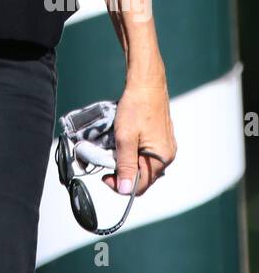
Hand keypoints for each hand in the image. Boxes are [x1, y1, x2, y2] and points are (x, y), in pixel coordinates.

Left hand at [103, 76, 176, 197]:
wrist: (146, 82)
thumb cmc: (137, 106)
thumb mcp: (125, 138)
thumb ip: (125, 165)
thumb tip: (125, 190)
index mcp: (161, 158)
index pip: (140, 186)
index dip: (120, 184)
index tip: (104, 175)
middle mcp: (166, 155)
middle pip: (142, 175)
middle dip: (122, 171)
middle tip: (106, 159)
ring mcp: (164, 145)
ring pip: (142, 163)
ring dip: (126, 160)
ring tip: (113, 148)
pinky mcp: (159, 137)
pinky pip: (144, 152)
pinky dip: (131, 151)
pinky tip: (123, 141)